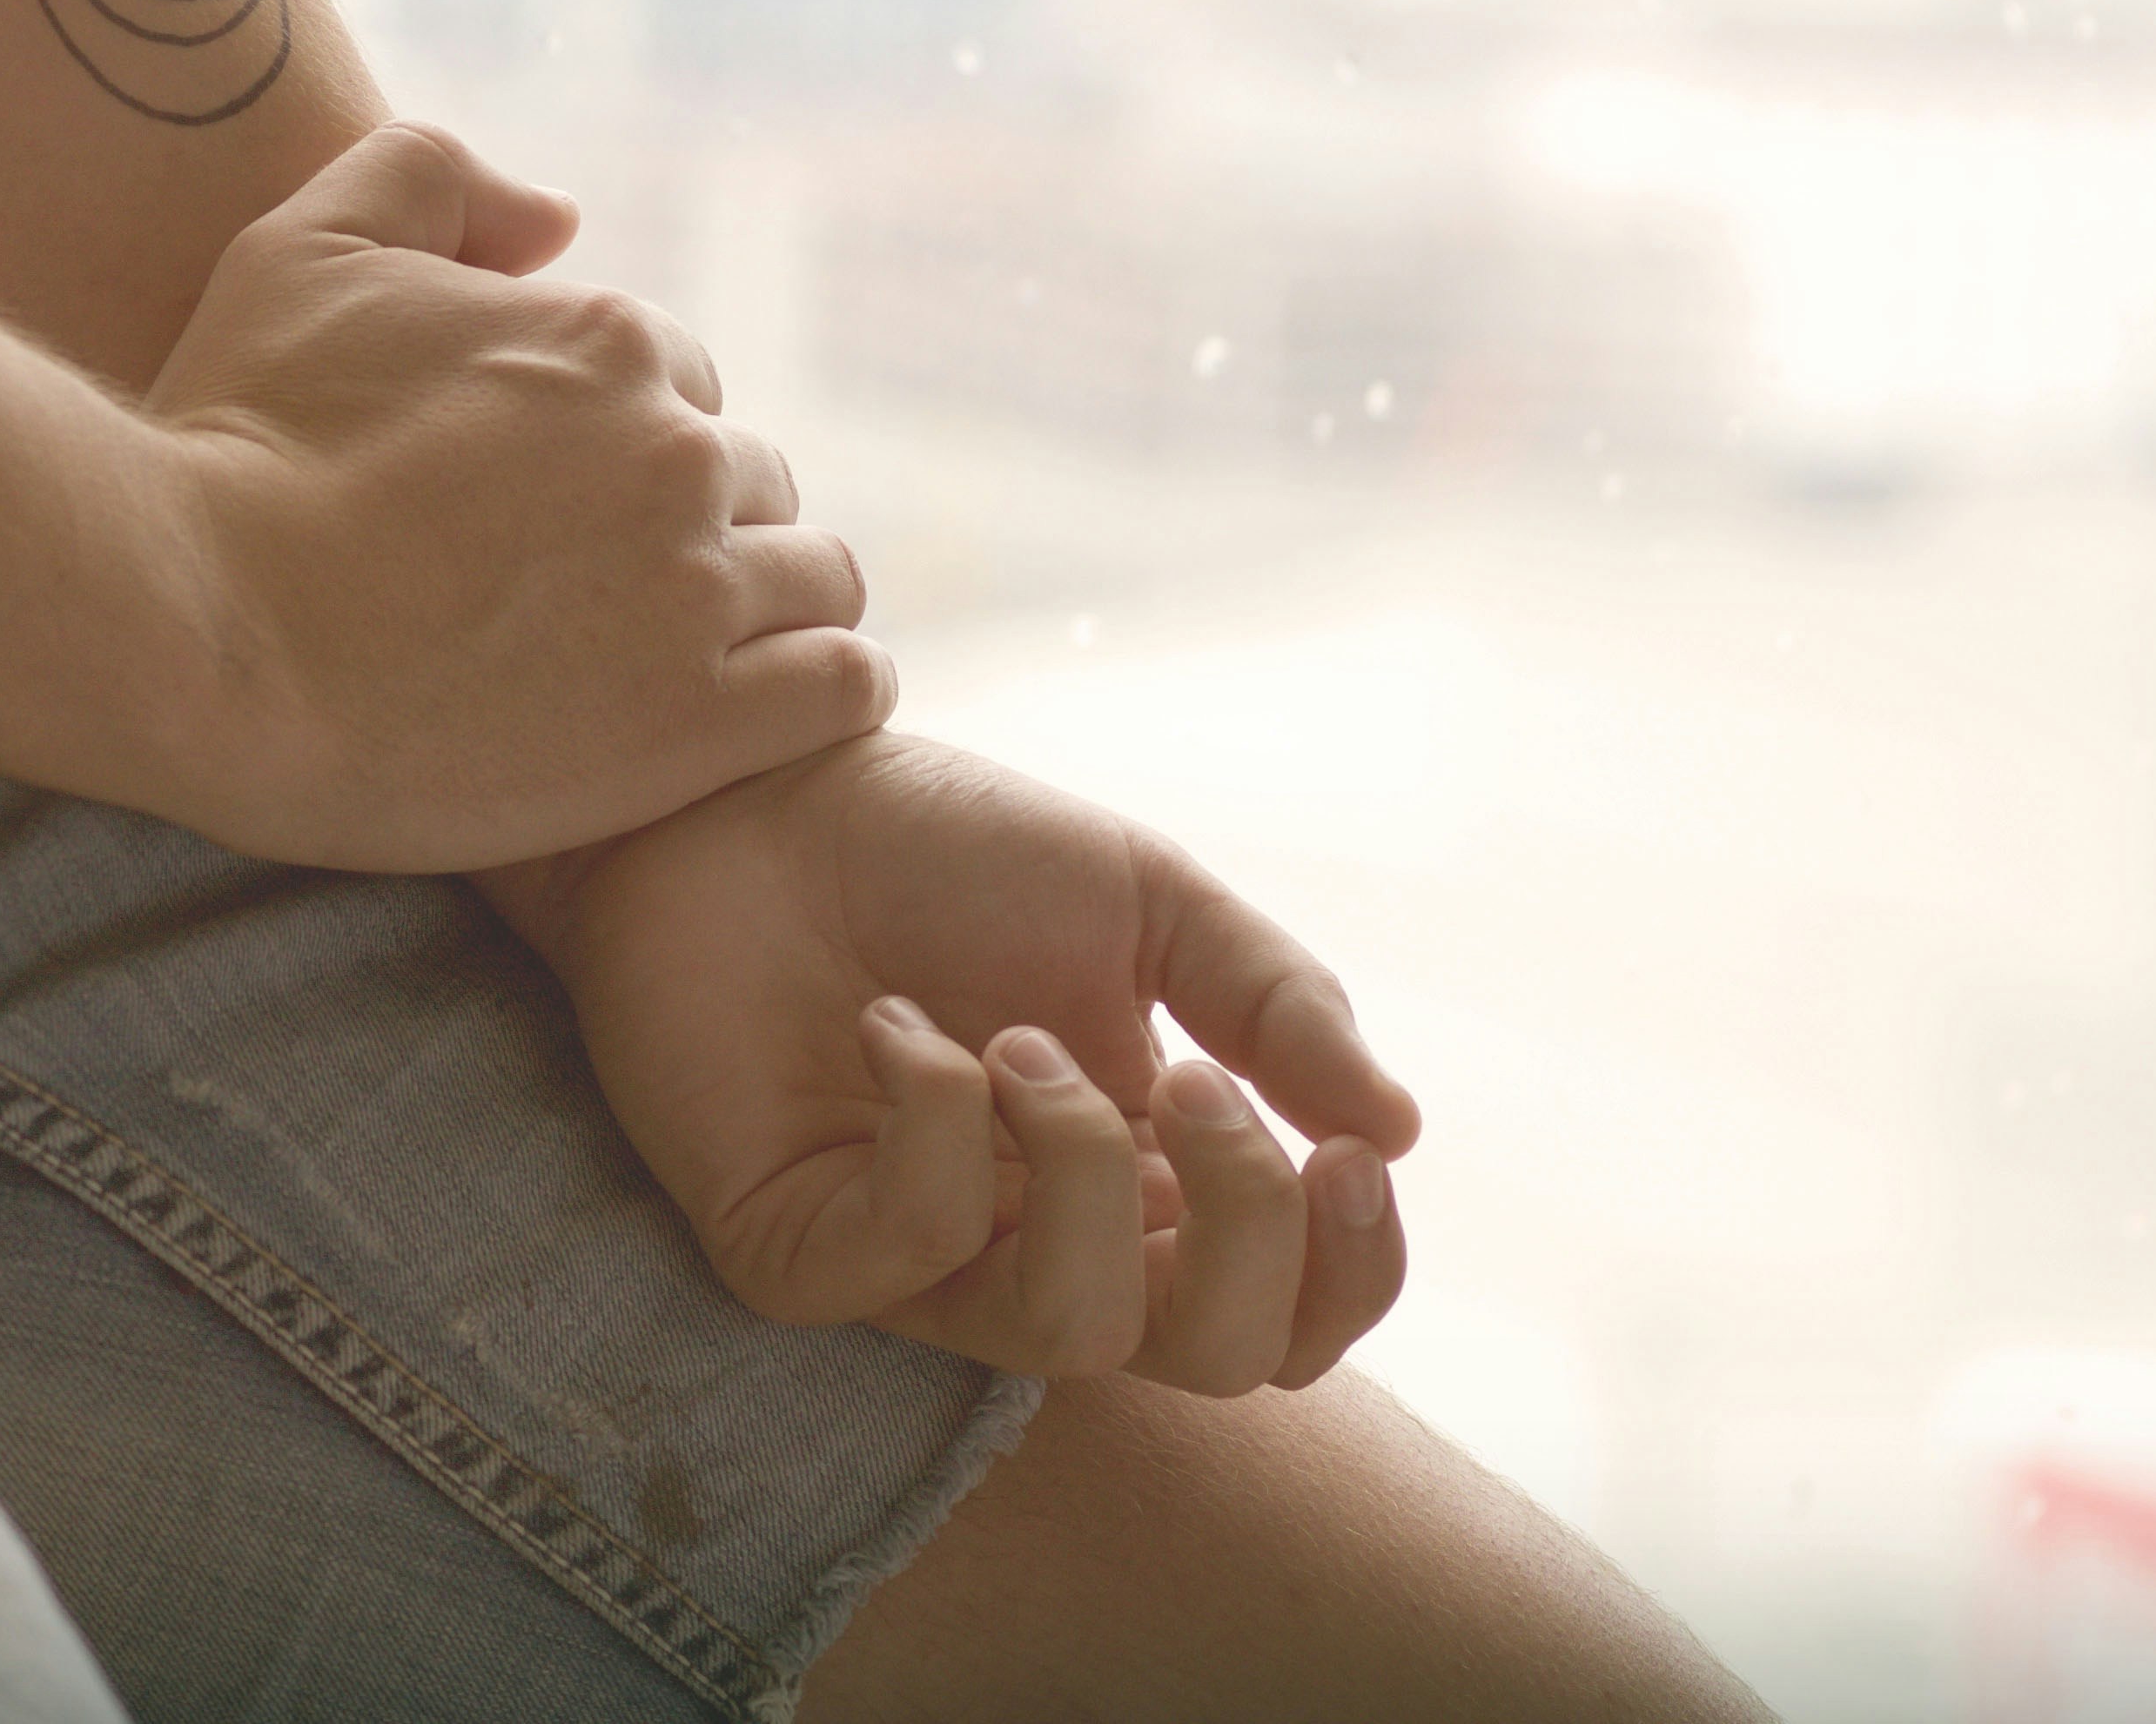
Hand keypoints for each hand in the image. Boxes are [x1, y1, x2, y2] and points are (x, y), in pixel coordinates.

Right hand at [134, 121, 896, 872]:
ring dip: (761, 606)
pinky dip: (821, 687)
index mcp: (606, 341)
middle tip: (583, 599)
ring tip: (665, 662)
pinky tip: (748, 711)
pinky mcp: (707, 722)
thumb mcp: (304, 249)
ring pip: (814, 577)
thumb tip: (560, 217)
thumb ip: (436, 180)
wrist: (200, 635)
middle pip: (745, 478)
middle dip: (683, 524)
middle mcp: (676, 451)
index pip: (675, 380)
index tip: (540, 512)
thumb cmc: (233, 443)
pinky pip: (846, 685)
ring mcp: (700, 590)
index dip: (611, 443)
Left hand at [497, 730, 1418, 1390]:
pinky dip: (934, 1121)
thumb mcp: (1150, 897)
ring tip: (1014, 1036)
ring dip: (1078, 1166)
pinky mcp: (801, 1258)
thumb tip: (1400, 1126)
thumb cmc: (943, 847)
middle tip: (1193, 1083)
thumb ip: (1278, 1004)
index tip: (1352, 1151)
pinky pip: (916, 1254)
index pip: (1290, 1317)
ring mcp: (924, 1267)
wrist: (755, 795)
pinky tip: (890, 1024)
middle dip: (1243, 1230)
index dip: (1349, 1269)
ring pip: (1073, 1336)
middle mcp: (1049, 1245)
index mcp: (1152, 1179)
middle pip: (1217, 1358)